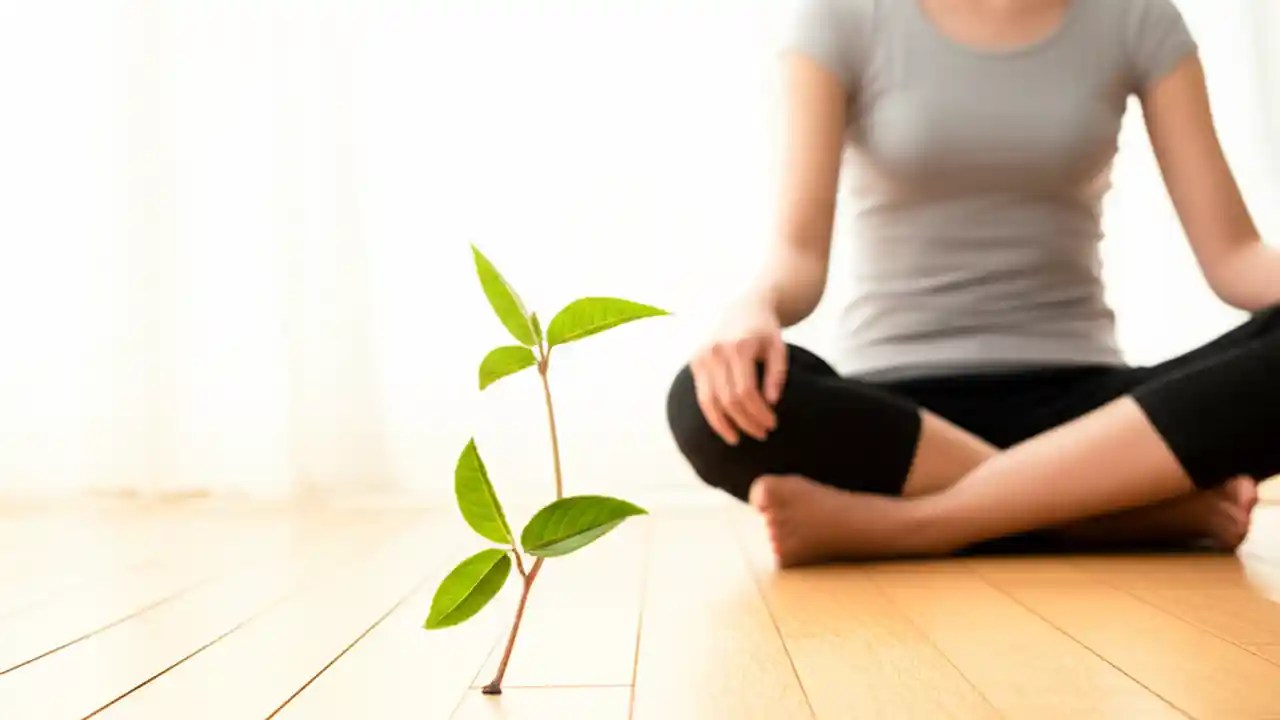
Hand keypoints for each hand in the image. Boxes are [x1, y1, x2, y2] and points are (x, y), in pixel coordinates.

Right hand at [689, 300, 787, 444]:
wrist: (742, 307)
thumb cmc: (764, 330)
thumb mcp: (778, 348)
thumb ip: (777, 374)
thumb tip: (772, 403)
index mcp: (738, 347)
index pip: (746, 392)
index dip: (759, 413)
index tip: (772, 424)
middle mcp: (716, 351)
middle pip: (728, 400)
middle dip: (746, 421)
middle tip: (762, 433)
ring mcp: (702, 357)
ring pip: (710, 402)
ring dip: (725, 425)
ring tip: (738, 439)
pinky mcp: (695, 362)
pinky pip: (702, 396)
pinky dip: (712, 415)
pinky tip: (726, 427)